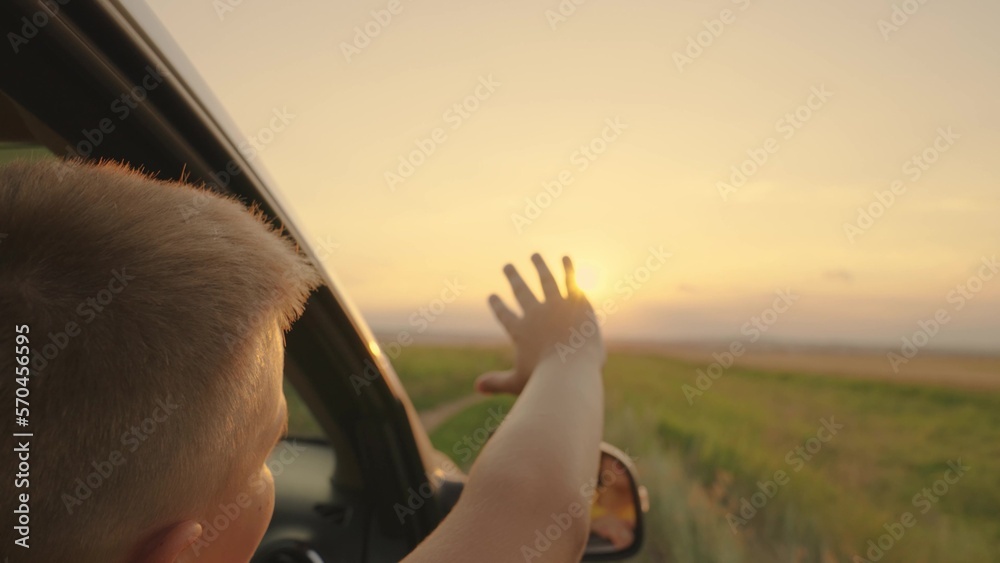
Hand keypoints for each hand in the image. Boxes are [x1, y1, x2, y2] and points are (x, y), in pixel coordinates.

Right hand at [475, 254, 605, 394]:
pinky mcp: (576, 303)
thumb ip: (497, 382)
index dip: (497, 305)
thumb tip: (477, 387)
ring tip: (534, 255)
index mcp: (520, 331)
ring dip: (539, 266)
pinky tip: (565, 257)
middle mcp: (535, 314)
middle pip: (521, 291)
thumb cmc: (544, 380)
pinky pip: (571, 281)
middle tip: (507, 266)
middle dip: (513, 277)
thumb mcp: (517, 382)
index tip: (492, 296)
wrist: (571, 370)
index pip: (504, 315)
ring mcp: (555, 306)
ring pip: (545, 280)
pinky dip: (567, 268)